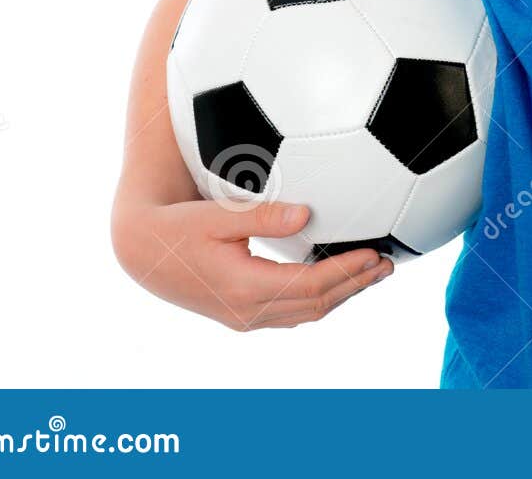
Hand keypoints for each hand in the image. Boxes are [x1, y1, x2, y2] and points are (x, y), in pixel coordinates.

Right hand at [111, 195, 392, 330]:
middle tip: (388, 263)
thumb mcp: (218, 215)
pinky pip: (291, 311)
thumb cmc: (179, 226)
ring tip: (372, 272)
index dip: (347, 273)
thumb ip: (263, 216)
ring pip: (305, 312)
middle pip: (315, 305)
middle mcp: (247, 312)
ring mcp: (244, 318)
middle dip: (354, 285)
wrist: (143, 253)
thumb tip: (308, 213)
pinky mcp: (241, 314)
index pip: (311, 286)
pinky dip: (320, 297)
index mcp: (244, 288)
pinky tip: (336, 279)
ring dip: (341, 294)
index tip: (376, 254)